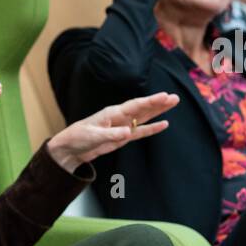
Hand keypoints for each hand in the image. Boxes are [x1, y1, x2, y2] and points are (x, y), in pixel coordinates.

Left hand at [46, 92, 177, 171]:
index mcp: (112, 113)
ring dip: (158, 112)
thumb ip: (112, 134)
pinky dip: (151, 128)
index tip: (163, 96)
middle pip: (142, 109)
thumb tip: (128, 132)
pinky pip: (140, 132)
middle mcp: (119, 117)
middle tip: (175, 98)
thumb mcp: (94, 136)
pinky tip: (163, 124)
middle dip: (158, 103)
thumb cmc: (78, 138)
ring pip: (144, 118)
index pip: (135, 106)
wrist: (71, 149)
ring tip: (173, 103)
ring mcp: (122, 127)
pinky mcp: (122, 137)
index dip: (150, 101)